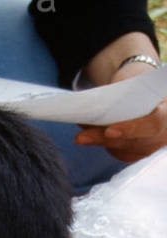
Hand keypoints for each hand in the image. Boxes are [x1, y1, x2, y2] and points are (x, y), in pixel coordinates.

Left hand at [76, 33, 166, 162]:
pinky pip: (122, 153)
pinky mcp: (140, 153)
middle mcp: (164, 132)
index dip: (132, 129)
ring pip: (125, 150)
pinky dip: (105, 144)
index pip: (153, 123)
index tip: (109, 130)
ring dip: (100, 143)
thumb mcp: (135, 81)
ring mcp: (154, 145)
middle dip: (105, 139)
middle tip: (81, 137)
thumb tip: (93, 108)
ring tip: (80, 136)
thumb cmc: (142, 82)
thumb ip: (121, 95)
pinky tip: (89, 137)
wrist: (146, 90)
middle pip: (134, 142)